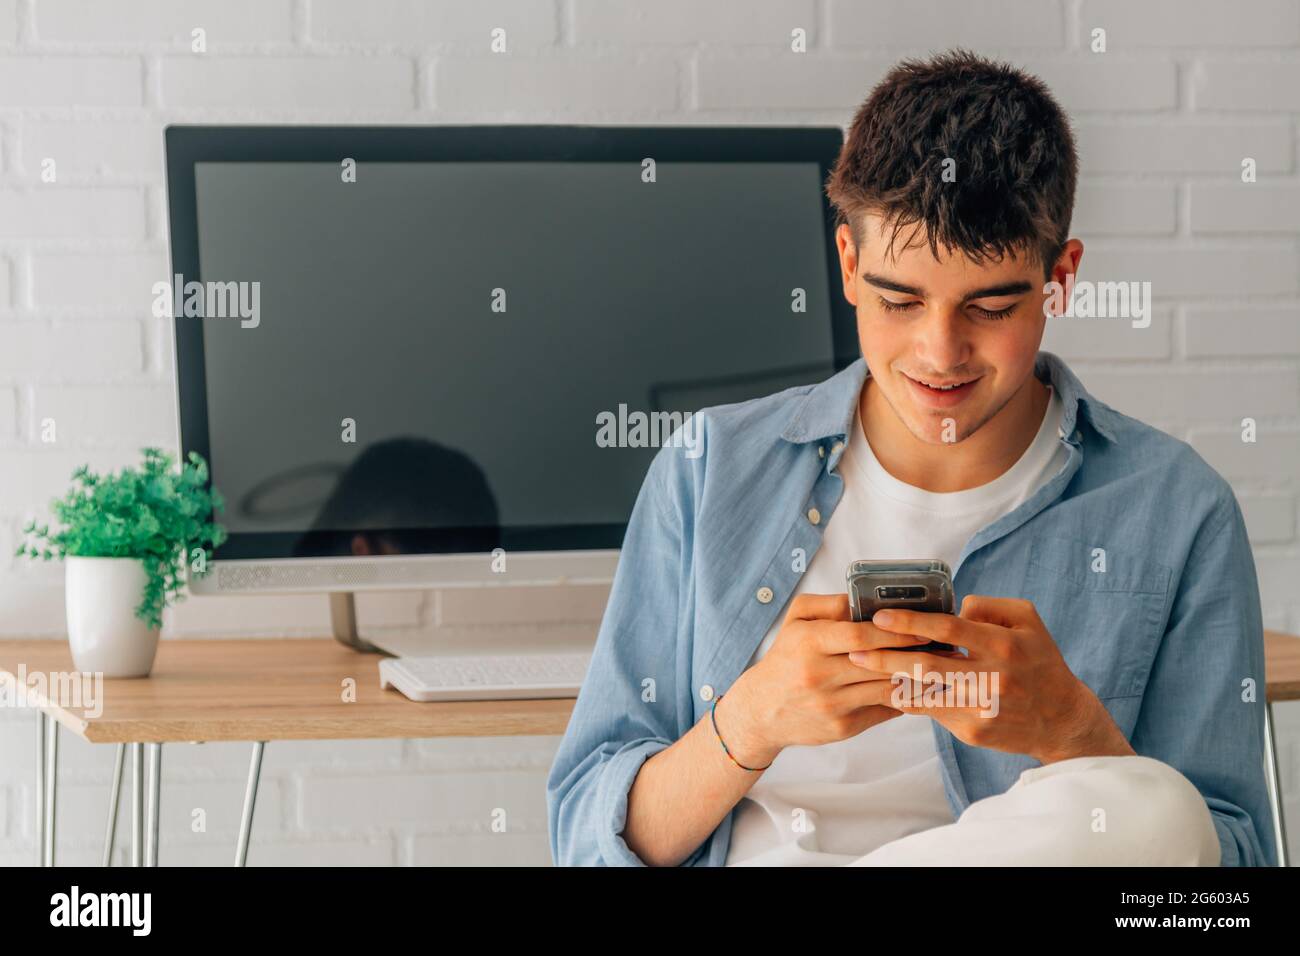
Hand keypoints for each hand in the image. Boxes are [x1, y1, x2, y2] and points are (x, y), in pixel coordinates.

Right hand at [718, 593, 928, 767]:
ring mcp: (832, 705)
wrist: (762, 711)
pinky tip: (920, 688)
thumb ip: (828, 604)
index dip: (895, 631)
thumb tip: (863, 601)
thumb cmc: (785, 659)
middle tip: (944, 646)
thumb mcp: (795, 621)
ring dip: (916, 679)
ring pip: (886, 689)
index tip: (922, 627)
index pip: (860, 635)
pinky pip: (882, 711)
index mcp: (808, 643)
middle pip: (879, 664)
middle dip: (915, 653)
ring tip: (940, 666)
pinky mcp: (842, 728)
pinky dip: (904, 699)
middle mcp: (819, 676)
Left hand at [847, 595, 1135, 764]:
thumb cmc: (1039, 661)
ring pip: (924, 692)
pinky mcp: (973, 731)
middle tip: (854, 648)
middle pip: (927, 665)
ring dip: (890, 680)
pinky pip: (931, 712)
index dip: (910, 622)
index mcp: (1002, 645)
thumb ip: (989, 606)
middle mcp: (991, 678)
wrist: (1061, 719)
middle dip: (886, 656)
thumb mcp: (1027, 621)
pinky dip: (908, 700)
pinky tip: (888, 688)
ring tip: (862, 667)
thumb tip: (952, 606)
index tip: (879, 616)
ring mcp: (981, 708)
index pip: (948, 629)